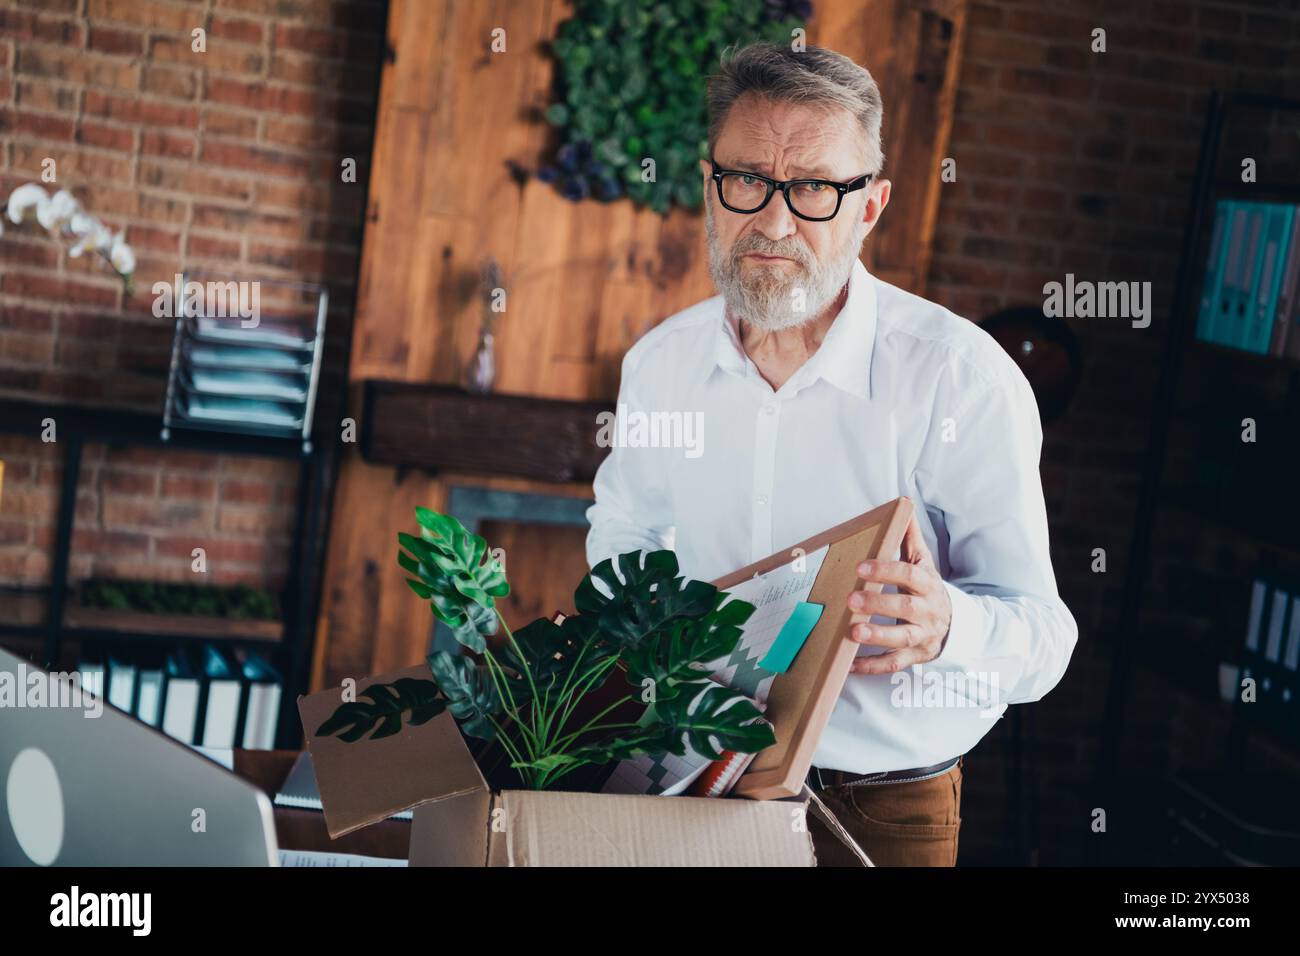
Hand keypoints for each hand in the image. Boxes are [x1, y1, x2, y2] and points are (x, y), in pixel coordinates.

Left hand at [846, 510, 951, 674]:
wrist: (954, 624)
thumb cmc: (927, 590)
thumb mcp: (923, 564)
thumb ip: (910, 539)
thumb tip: (903, 506)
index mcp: (928, 585)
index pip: (910, 575)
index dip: (886, 570)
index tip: (861, 567)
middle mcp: (928, 612)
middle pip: (905, 608)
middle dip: (878, 604)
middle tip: (851, 598)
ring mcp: (923, 636)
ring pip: (902, 639)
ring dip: (878, 636)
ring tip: (853, 632)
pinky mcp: (915, 657)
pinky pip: (894, 664)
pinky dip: (873, 666)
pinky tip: (852, 665)